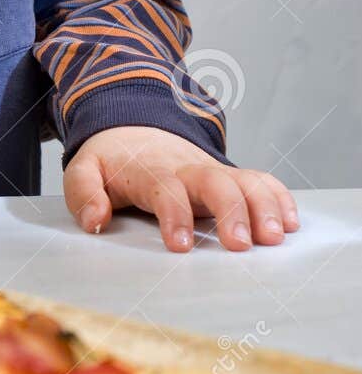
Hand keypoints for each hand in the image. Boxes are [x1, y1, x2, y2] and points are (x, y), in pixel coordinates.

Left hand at [63, 125, 300, 252]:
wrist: (132, 127)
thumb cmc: (111, 159)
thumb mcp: (84, 170)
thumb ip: (83, 193)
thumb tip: (96, 222)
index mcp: (150, 170)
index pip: (166, 189)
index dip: (174, 215)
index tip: (179, 245)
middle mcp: (187, 169)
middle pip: (216, 182)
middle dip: (231, 211)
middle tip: (241, 245)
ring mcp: (212, 171)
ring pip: (245, 180)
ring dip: (264, 206)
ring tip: (276, 237)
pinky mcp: (228, 176)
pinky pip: (260, 180)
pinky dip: (279, 197)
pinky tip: (290, 222)